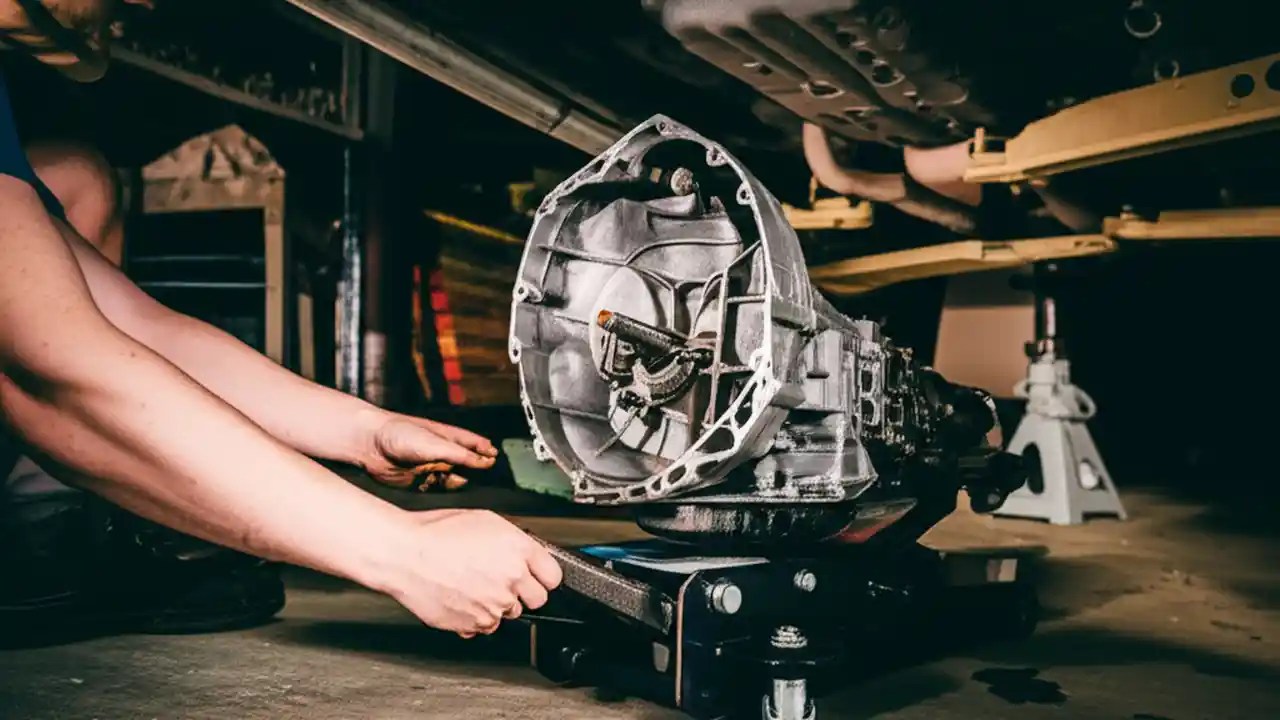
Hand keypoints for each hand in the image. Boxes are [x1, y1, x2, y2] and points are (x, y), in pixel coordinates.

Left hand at [361, 413, 497, 490]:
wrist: (369, 445)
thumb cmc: (401, 435)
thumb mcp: (435, 444)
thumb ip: (460, 455)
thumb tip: (486, 461)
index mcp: (448, 437)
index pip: (473, 445)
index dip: (485, 451)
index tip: (495, 459)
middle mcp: (442, 453)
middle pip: (466, 465)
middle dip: (475, 471)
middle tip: (483, 478)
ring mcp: (431, 468)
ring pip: (453, 480)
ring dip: (457, 484)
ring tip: (457, 483)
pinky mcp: (419, 482)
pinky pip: (437, 491)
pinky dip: (442, 494)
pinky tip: (443, 493)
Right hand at [380, 509, 562, 636]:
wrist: (404, 554)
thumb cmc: (436, 532)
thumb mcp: (485, 521)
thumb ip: (514, 541)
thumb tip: (527, 553)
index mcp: (518, 550)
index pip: (554, 576)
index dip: (543, 576)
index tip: (537, 576)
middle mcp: (511, 578)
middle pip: (537, 600)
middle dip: (523, 592)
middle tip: (502, 581)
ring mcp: (494, 604)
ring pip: (510, 614)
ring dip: (497, 604)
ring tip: (472, 584)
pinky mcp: (474, 624)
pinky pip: (485, 626)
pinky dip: (477, 617)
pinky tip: (462, 597)